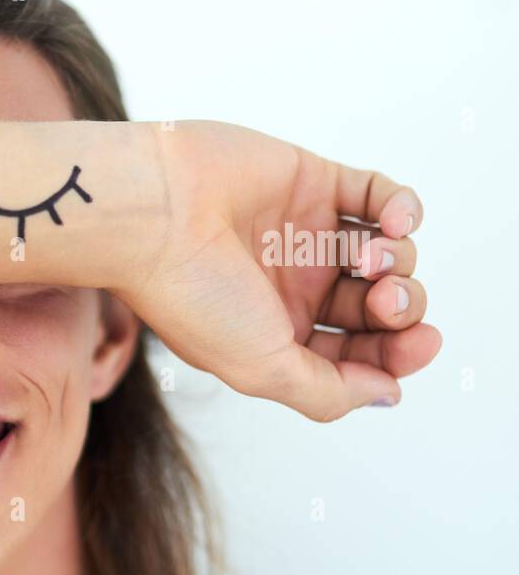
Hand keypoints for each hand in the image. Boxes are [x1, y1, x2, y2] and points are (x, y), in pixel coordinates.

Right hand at [122, 121, 439, 420]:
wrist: (156, 214)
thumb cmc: (192, 294)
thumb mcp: (261, 370)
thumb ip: (327, 393)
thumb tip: (387, 393)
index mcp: (277, 336)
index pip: (359, 353)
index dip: (397, 354)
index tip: (417, 345)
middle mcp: (294, 287)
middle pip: (380, 307)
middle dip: (402, 308)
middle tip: (385, 300)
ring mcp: (306, 234)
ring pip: (388, 253)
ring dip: (400, 260)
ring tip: (369, 258)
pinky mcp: (312, 181)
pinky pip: (381, 195)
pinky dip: (403, 209)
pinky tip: (393, 222)